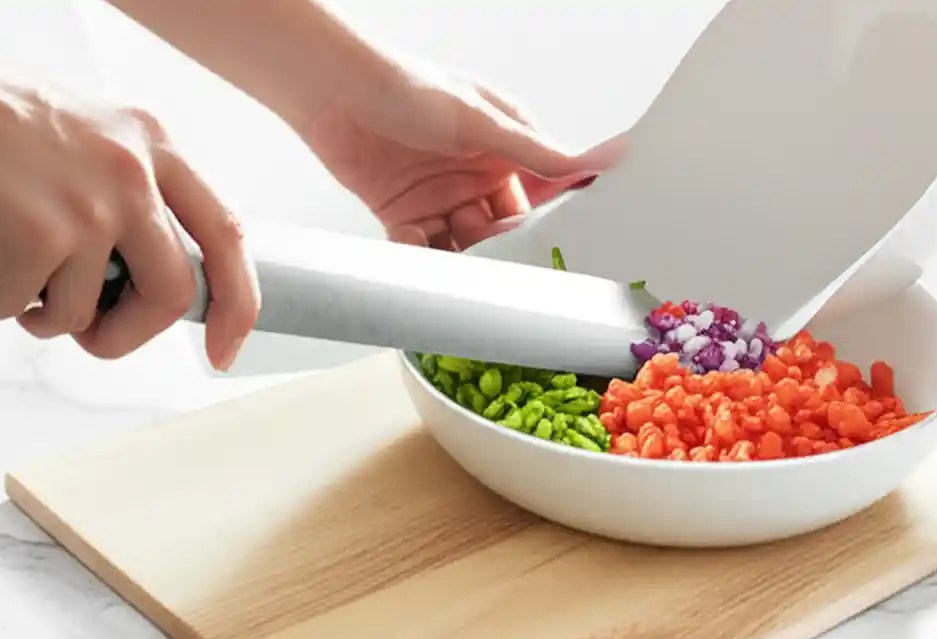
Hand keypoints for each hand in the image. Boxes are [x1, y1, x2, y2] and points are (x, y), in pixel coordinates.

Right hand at [0, 52, 258, 369]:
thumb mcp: (83, 131)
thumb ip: (124, 188)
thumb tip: (137, 266)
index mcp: (152, 143)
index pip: (226, 235)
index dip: (237, 301)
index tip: (225, 345)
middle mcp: (132, 176)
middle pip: (174, 293)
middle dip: (130, 333)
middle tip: (92, 336)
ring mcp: (87, 210)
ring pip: (88, 312)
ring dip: (43, 315)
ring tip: (3, 277)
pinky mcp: (33, 241)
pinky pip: (19, 310)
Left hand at [298, 60, 625, 250]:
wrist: (333, 91)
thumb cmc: (408, 86)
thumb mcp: (481, 120)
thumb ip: (536, 152)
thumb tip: (603, 158)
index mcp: (504, 147)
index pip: (540, 191)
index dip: (547, 218)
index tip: (553, 248)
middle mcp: (476, 174)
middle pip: (502, 229)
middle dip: (497, 243)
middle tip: (490, 250)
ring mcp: (440, 196)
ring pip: (463, 244)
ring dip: (458, 254)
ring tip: (451, 253)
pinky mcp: (403, 214)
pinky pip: (421, 249)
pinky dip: (418, 254)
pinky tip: (413, 243)